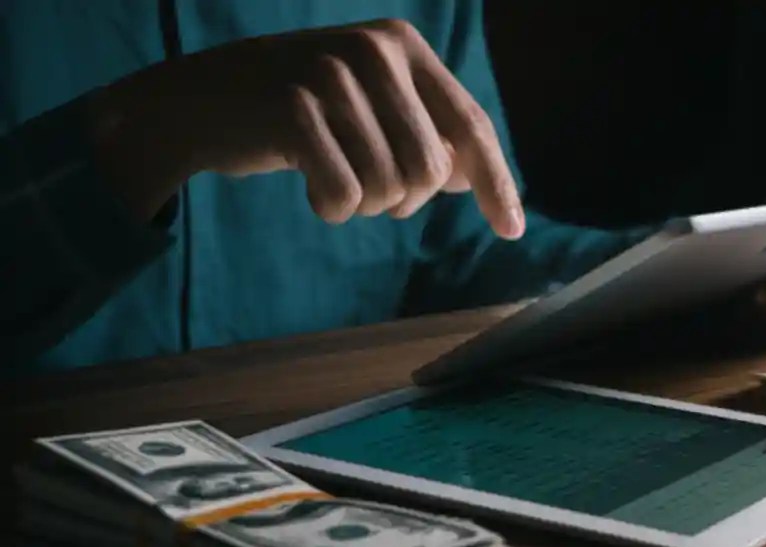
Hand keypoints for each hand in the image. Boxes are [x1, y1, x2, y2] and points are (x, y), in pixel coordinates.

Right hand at [88, 19, 523, 236]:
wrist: (201, 101)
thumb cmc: (299, 111)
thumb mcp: (369, 107)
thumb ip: (425, 134)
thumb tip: (473, 177)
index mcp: (402, 44)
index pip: (469, 124)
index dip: (495, 182)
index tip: (512, 230)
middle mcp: (371, 50)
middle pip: (430, 169)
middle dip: (405, 198)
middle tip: (368, 186)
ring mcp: (329, 75)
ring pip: (389, 188)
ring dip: (365, 204)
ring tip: (334, 176)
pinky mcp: (291, 110)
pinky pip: (344, 196)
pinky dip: (331, 208)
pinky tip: (308, 184)